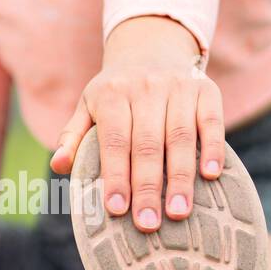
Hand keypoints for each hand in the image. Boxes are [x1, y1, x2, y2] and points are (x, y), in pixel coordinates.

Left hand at [50, 16, 224, 231]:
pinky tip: (210, 176)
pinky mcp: (206, 90)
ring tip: (178, 213)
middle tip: (147, 223)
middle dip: (147, 186)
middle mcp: (146, 88)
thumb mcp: (88, 106)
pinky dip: (212, 148)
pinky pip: (211, 122)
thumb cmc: (115, 91)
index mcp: (112, 95)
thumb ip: (73, 137)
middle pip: (147, 144)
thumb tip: (58, 166)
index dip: (115, 175)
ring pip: (180, 138)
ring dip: (180, 178)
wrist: (151, 47)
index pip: (114, 141)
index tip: (117, 209)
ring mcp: (179, 88)